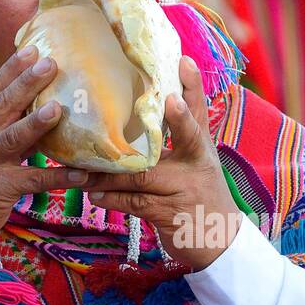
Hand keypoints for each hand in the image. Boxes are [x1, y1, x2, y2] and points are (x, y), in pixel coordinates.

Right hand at [0, 44, 89, 260]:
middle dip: (26, 83)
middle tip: (50, 63)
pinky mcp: (0, 188)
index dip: (12, 69)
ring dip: (36, 123)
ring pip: (13, 138)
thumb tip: (30, 101)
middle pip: (3, 106)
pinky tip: (81, 173)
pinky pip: (34, 180)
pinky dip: (58, 177)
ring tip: (58, 108)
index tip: (32, 49)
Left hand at [84, 56, 243, 271]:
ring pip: (146, 174)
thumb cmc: (198, 197)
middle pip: (190, 135)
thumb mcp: (193, 165)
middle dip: (180, 117)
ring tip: (83, 166)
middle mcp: (198, 164)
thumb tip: (150, 108)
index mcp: (200, 148)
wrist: (220, 244)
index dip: (193, 86)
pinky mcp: (172, 213)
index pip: (199, 112)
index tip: (184, 60)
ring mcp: (187, 188)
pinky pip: (136, 203)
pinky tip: (94, 195)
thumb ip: (174, 140)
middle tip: (169, 100)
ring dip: (111, 171)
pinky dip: (112, 198)